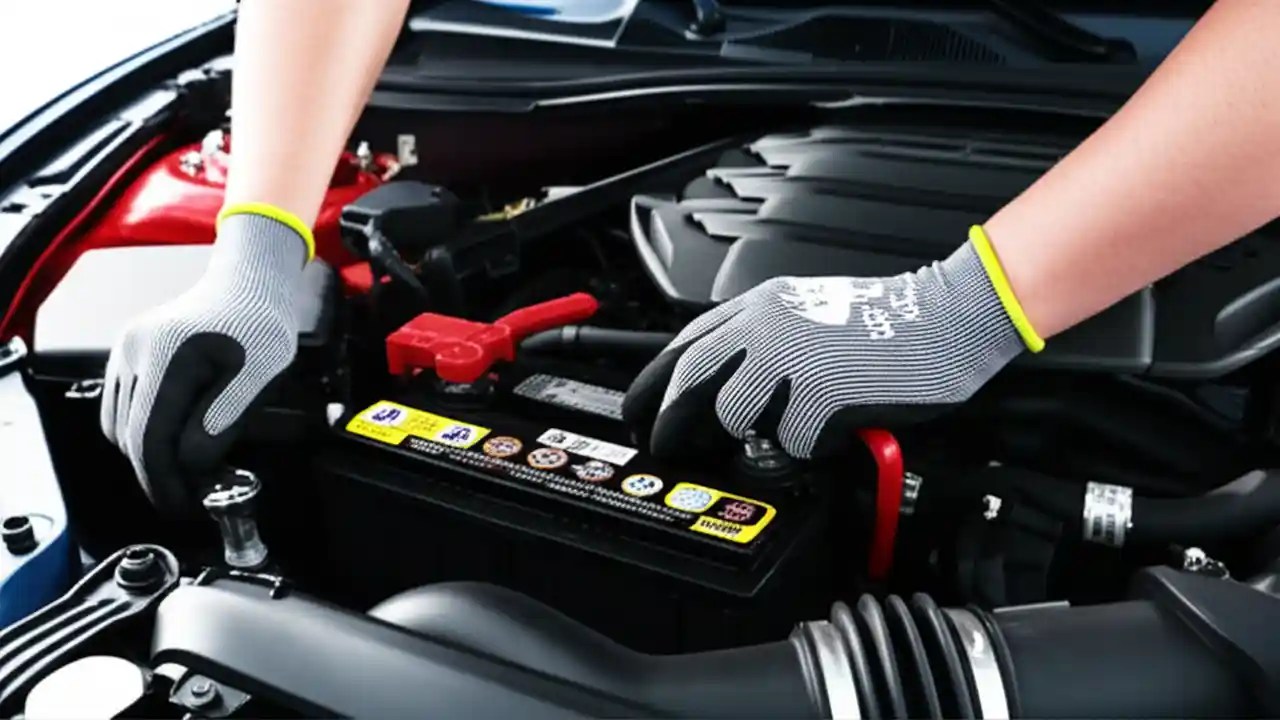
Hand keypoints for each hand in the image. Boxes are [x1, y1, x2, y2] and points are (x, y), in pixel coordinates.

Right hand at [100, 213, 306, 511]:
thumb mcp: (257, 377)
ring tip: (185, 470)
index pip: (148, 439)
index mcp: (167, 359)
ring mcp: (125, 350)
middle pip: (128, 437)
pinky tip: (172, 438)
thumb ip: (222, 420)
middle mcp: (135, 353)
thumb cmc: (261, 326)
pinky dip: (141, 430)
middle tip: (188, 498)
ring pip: (117, 425)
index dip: (162, 482)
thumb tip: (190, 465)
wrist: (249, 282)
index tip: (182, 507)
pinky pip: (120, 405)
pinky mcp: (126, 352)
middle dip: (155, 474)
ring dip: (145, 453)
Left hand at [623, 239, 1035, 458]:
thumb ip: (762, 341)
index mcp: (762, 307)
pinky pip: (795, 440)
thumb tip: (723, 388)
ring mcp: (795, 360)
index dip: (654, 383)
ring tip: (774, 438)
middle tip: (664, 444)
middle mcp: (769, 327)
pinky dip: (807, 448)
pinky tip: (830, 435)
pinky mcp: (825, 394)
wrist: (948, 316)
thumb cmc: (885, 321)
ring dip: (749, 436)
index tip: (640, 410)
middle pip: (692, 379)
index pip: (686, 345)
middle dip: (670, 419)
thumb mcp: (807, 313)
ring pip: (736, 413)